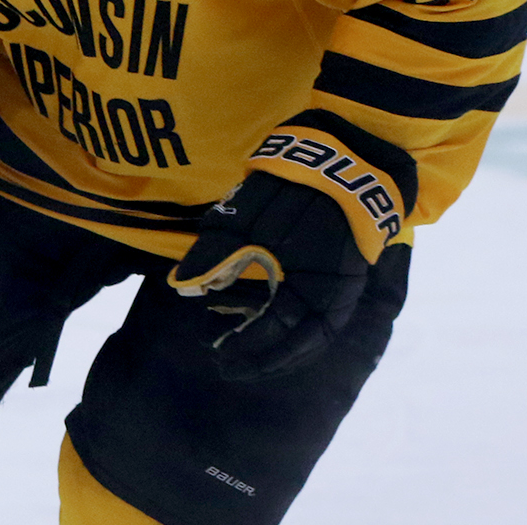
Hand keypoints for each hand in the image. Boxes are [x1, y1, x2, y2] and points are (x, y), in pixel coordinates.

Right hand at [166, 171, 368, 380]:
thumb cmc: (284, 188)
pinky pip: (322, 333)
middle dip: (251, 356)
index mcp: (281, 270)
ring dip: (271, 359)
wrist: (334, 161)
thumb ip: (212, 252)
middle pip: (279, 335)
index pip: (261, 318)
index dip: (240, 341)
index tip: (217, 354)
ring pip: (300, 341)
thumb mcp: (238, 218)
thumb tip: (181, 283)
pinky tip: (271, 359)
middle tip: (224, 366)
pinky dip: (296, 349)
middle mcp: (304, 286)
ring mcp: (326, 290)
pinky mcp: (345, 290)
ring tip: (241, 366)